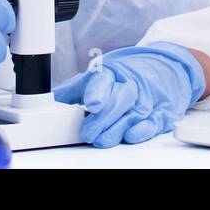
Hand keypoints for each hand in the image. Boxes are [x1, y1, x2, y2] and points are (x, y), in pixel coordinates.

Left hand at [53, 43, 205, 147]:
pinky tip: (131, 135)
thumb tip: (49, 100)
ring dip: (117, 128)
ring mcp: (146, 98)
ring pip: (134, 112)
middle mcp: (130, 84)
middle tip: (88, 133)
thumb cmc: (121, 78)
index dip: (97, 92)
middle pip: (119, 99)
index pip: (103, 79)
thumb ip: (73, 89)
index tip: (91, 104)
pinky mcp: (159, 112)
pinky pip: (153, 121)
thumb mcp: (95, 78)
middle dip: (103, 118)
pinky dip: (143, 129)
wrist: (159, 68)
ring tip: (101, 140)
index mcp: (111, 72)